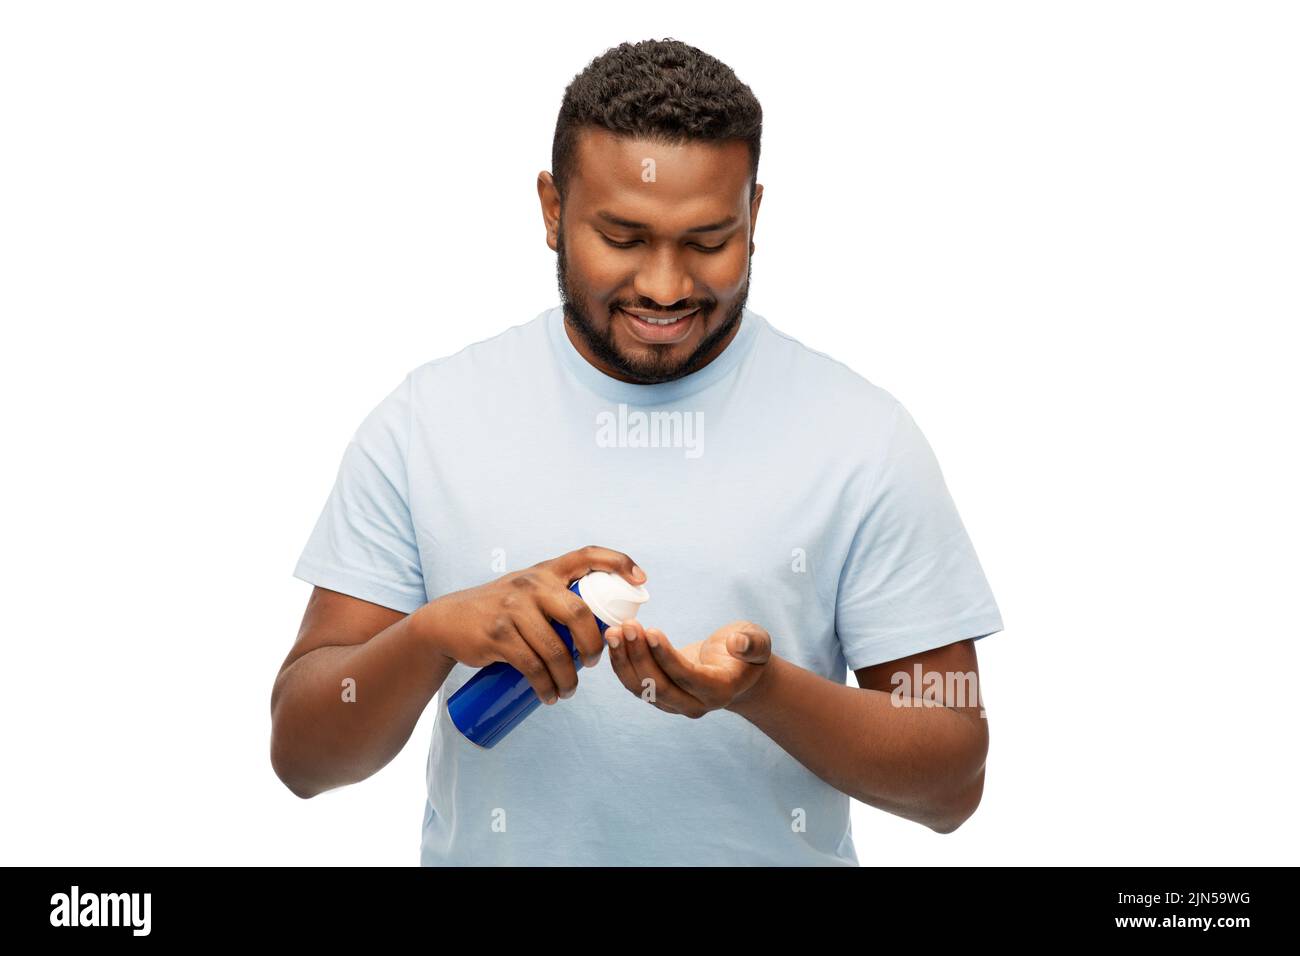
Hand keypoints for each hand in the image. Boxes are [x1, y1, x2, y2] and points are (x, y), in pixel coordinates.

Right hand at [413, 546, 645, 705]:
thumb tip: (603, 625)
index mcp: (546, 571)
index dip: (619, 564)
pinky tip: (550, 696)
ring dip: (568, 678)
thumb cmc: (500, 610)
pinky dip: (546, 687)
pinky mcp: (497, 634)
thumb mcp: (527, 591)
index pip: (588, 556)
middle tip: (593, 664)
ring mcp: (513, 608)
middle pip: (579, 615)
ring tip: (568, 690)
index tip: (642, 582)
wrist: (447, 622)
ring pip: (555, 650)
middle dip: (593, 646)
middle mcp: (531, 584)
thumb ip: (557, 596)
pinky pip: (532, 667)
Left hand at [603, 618, 771, 717]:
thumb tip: (737, 644)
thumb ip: (752, 643)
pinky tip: (614, 640)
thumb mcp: (759, 642)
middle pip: (660, 686)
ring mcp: (674, 705)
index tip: (651, 631)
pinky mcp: (659, 697)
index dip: (667, 656)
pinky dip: (621, 663)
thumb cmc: (747, 652)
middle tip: (628, 625)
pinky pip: (634, 684)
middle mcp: (694, 704)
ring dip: (624, 660)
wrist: (735, 672)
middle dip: (640, 656)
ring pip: (641, 688)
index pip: (687, 677)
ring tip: (614, 631)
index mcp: (719, 691)